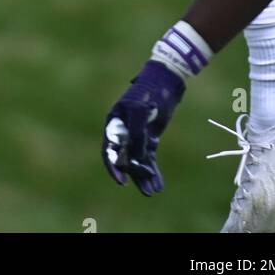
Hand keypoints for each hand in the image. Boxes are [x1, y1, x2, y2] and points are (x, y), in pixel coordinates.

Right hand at [102, 60, 184, 195]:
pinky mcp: (150, 137)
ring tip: (152, 192)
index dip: (113, 167)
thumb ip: (136, 136)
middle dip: (134, 175)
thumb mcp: (140, 112)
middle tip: (147, 187)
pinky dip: (153, 170)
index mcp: (114, 123)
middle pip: (124, 159)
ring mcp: (137, 135)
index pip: (109, 150)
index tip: (121, 182)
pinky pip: (149, 158)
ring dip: (144, 177)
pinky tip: (159, 184)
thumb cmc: (149, 93)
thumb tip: (136, 159)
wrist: (166, 81)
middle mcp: (123, 131)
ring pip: (137, 161)